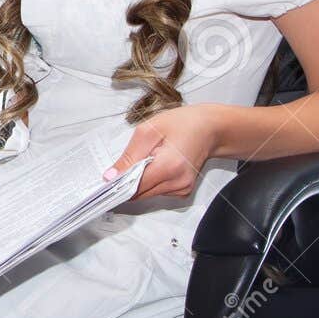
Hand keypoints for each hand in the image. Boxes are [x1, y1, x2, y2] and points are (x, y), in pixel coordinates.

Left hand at [101, 105, 218, 201]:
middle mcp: (177, 183)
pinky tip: (159, 164)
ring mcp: (181, 189)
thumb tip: (111, 176)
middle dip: (129, 180)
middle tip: (131, 160)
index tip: (108, 179)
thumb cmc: (183, 123)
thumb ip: (129, 156)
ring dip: (141, 180)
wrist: (210, 128)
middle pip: (139, 193)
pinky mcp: (183, 191)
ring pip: (147, 193)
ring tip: (150, 158)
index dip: (118, 184)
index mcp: (169, 167)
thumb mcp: (149, 131)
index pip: (133, 188)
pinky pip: (157, 191)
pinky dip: (152, 180)